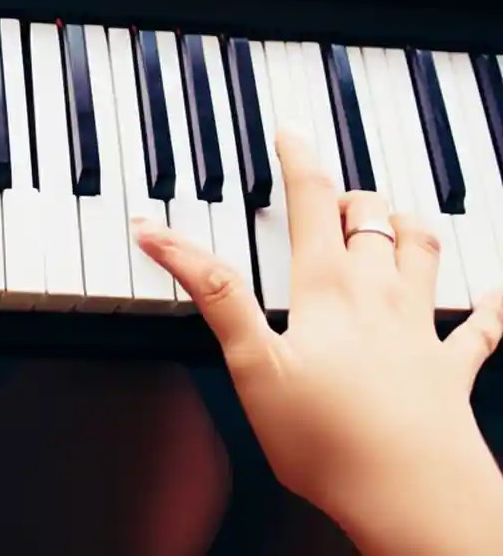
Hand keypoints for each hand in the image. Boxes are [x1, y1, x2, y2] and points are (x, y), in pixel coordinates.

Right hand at [134, 129, 502, 554]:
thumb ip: (212, 293)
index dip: (300, 160)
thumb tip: (160, 236)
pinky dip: (486, 305)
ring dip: (407, 226)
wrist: (412, 495)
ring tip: (390, 218)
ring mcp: (421, 329)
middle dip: (349, 196)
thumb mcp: (250, 363)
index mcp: (329, 290)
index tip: (290, 134)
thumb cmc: (329, 438)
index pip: (313, 202)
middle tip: (327, 193)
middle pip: (370, 219)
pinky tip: (490, 295)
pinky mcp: (450, 369)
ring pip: (423, 252)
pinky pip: (479, 327)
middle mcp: (380, 296)